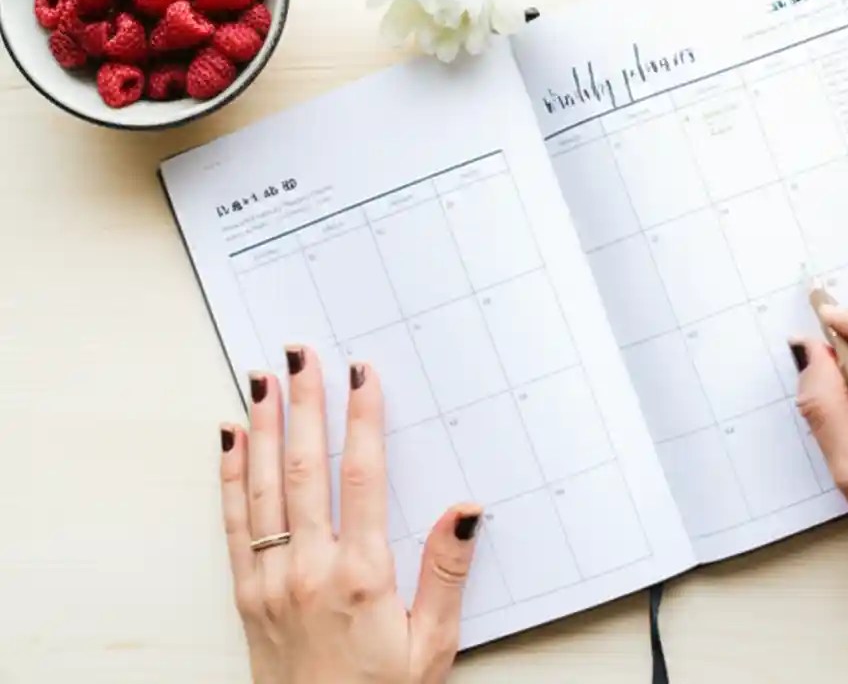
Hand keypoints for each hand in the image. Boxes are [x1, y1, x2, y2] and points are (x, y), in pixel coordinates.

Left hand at [219, 349, 479, 683]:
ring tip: (261, 379)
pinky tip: (230, 440)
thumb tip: (466, 511)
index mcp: (360, 575)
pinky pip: (232, 520)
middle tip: (301, 355)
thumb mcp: (432, 644)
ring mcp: (269, 577)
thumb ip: (447, 573)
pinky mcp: (245, 591)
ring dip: (260, 426)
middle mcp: (308, 568)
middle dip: (303, 403)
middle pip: (304, 466)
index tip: (361, 377)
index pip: (361, 477)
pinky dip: (229, 475)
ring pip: (262, 485)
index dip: (361, 420)